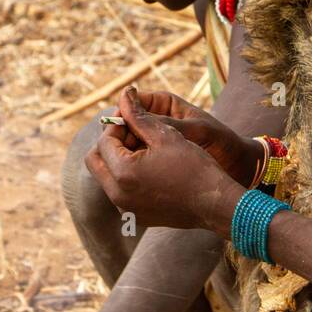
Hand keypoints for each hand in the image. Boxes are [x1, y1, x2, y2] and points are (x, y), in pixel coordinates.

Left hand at [85, 86, 243, 231]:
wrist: (215, 205)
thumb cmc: (194, 167)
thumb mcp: (165, 135)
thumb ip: (138, 115)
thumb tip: (123, 95)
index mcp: (122, 173)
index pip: (104, 141)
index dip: (117, 124)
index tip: (133, 116)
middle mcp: (117, 195)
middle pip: (95, 161)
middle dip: (110, 142)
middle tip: (133, 132)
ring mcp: (125, 209)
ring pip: (106, 176)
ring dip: (117, 159)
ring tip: (145, 148)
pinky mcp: (136, 217)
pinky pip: (119, 191)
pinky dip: (126, 176)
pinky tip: (150, 167)